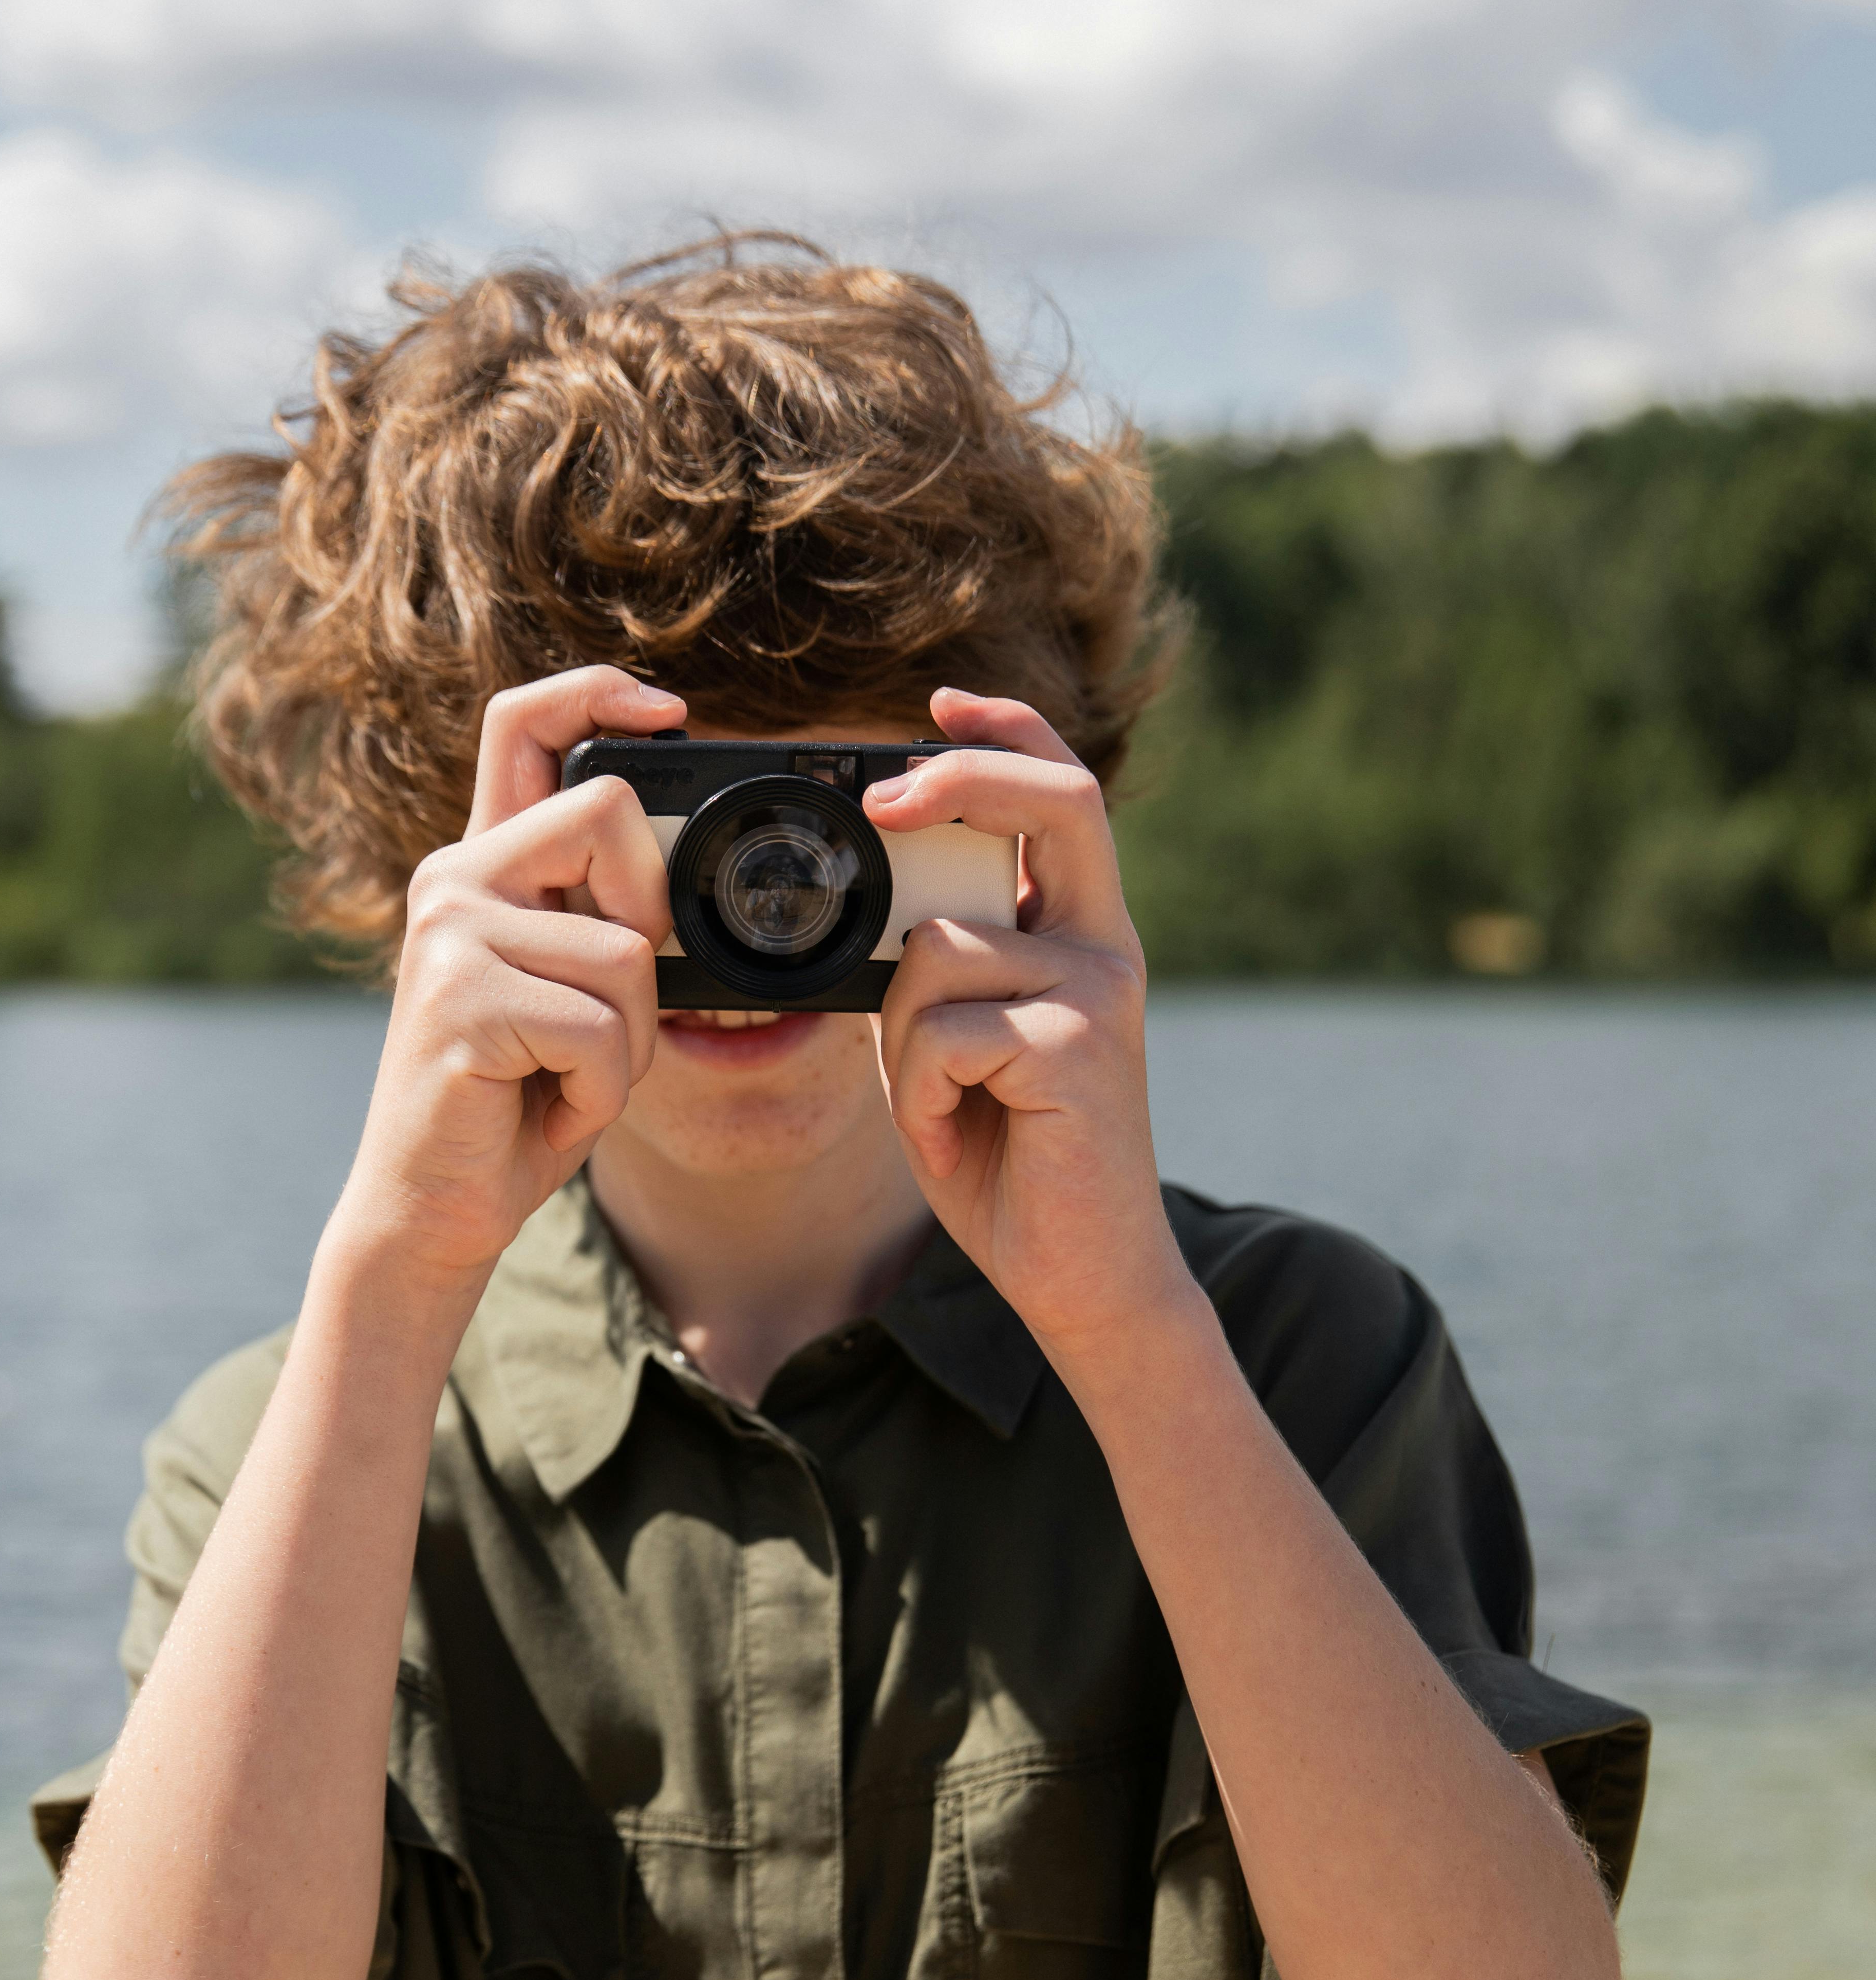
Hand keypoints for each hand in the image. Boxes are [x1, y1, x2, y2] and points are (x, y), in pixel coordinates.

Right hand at [328, 668, 681, 1296]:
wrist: (434, 1206)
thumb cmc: (514, 1101)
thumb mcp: (565, 988)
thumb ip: (597, 916)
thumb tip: (672, 869)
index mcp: (481, 867)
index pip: (522, 725)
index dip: (598, 693)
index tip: (670, 711)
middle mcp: (454, 880)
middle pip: (607, 814)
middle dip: (647, 921)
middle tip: (607, 1009)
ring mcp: (450, 935)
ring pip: (624, 952)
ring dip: (627, 1044)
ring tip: (565, 1078)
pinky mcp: (462, 1001)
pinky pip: (601, 1030)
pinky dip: (601, 1090)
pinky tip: (545, 1107)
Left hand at [868, 686, 1194, 1362]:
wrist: (1081, 1274)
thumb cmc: (1009, 1157)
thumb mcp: (953, 1042)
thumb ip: (933, 970)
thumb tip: (876, 910)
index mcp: (1076, 933)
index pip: (1060, 793)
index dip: (1006, 733)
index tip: (939, 704)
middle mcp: (1103, 946)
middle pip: (1054, 801)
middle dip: (961, 776)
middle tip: (882, 799)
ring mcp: (1096, 993)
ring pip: (941, 948)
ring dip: (899, 1034)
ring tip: (933, 1102)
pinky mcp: (1076, 1050)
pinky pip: (944, 1029)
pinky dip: (914, 1088)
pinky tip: (948, 1133)